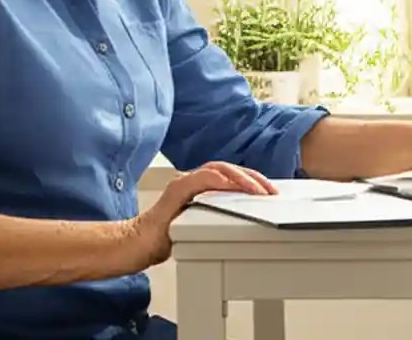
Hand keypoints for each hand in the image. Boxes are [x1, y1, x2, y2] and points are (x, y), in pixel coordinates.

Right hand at [131, 161, 275, 265]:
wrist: (140, 243)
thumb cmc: (168, 236)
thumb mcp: (202, 223)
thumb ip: (219, 213)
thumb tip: (247, 215)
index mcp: (200, 186)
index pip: (231, 174)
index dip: (252, 180)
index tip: (270, 191)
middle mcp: (192, 179)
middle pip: (228, 168)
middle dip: (253, 177)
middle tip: (270, 191)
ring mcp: (184, 182)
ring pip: (218, 169)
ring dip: (241, 178)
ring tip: (258, 189)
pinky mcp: (176, 189)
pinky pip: (201, 179)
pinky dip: (218, 180)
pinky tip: (231, 185)